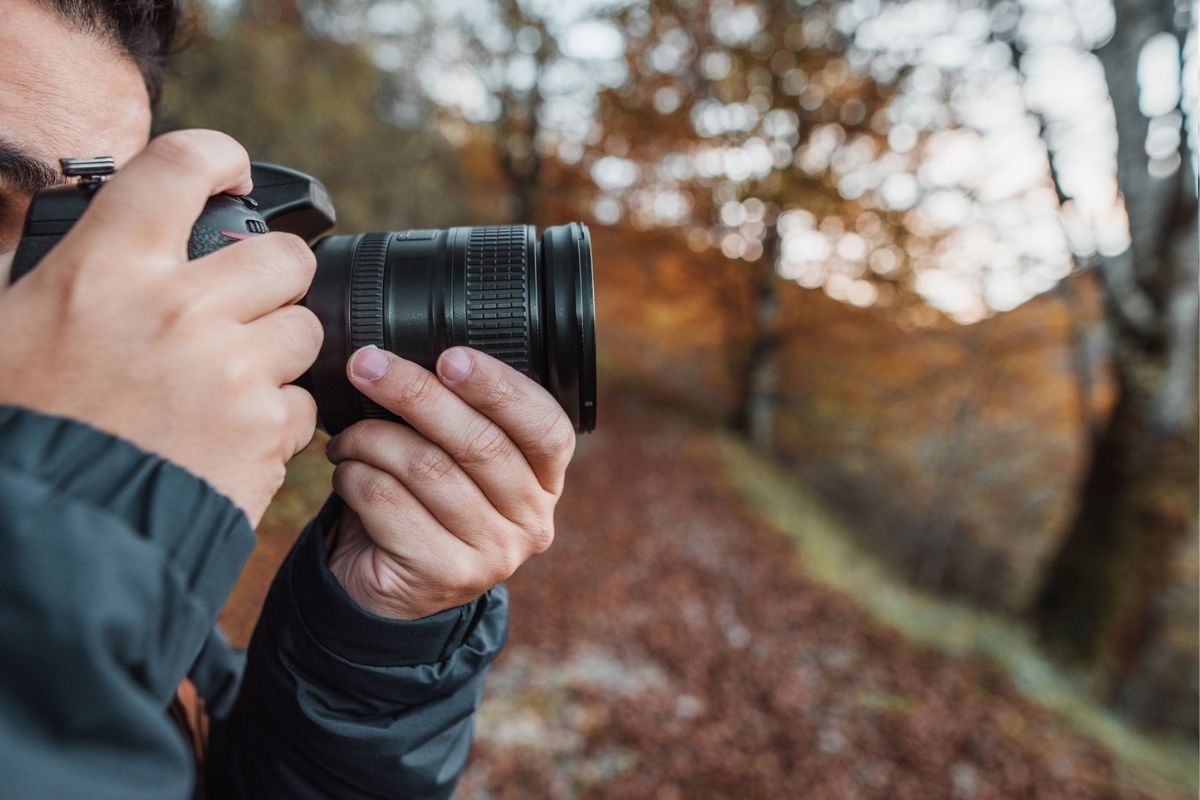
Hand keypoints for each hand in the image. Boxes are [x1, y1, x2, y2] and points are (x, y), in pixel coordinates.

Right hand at [0, 130, 321, 524]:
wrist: (49, 535)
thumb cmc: (23, 425)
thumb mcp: (9, 323)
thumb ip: (65, 268)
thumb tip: (98, 232)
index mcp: (108, 267)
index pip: (182, 165)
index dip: (218, 157)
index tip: (231, 171)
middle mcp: (180, 308)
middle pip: (284, 255)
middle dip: (273, 275)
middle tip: (246, 299)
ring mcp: (232, 370)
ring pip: (304, 326)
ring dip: (277, 347)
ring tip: (229, 376)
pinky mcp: (264, 431)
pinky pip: (303, 401)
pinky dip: (277, 415)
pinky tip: (231, 431)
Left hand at [325, 346, 575, 619]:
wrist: (390, 583)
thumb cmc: (423, 500)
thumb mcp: (455, 456)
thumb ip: (457, 413)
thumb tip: (405, 351)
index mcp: (546, 478)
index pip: (547, 428)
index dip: (500, 387)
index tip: (450, 357)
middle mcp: (531, 519)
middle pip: (480, 443)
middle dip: (416, 393)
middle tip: (368, 366)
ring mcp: (493, 554)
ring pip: (426, 469)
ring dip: (372, 438)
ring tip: (346, 436)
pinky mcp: (444, 575)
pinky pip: (390, 504)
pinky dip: (355, 476)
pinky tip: (346, 472)